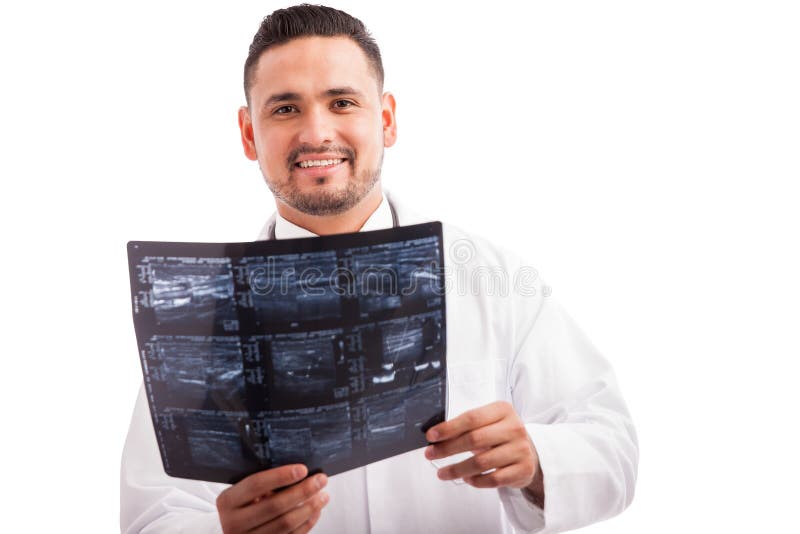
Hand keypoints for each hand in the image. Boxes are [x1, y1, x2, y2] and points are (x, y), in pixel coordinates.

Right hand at [216, 465, 328, 532]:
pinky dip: (306, 524)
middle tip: (321, 480)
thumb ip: (263, 484)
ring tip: (323, 496)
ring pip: (285, 524)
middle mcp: (234, 523)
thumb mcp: (243, 492)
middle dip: (302, 491)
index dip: (281, 476)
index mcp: (227, 501)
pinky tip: (316, 512)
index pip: (256, 484)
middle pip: (274, 506)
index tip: (303, 469)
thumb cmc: (242, 505)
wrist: (230, 531)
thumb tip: (300, 473)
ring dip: (309, 509)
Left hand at [424, 401, 542, 494]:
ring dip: (457, 469)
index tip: (431, 436)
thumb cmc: (501, 435)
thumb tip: (436, 436)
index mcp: (503, 410)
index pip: (471, 418)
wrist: (529, 452)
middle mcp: (514, 428)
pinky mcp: (523, 470)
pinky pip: (493, 479)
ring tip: (443, 473)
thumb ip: (466, 426)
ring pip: (481, 462)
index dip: (449, 428)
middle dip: (447, 448)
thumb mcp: (488, 423)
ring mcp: (521, 449)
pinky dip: (476, 481)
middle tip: (431, 454)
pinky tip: (466, 479)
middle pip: (474, 439)